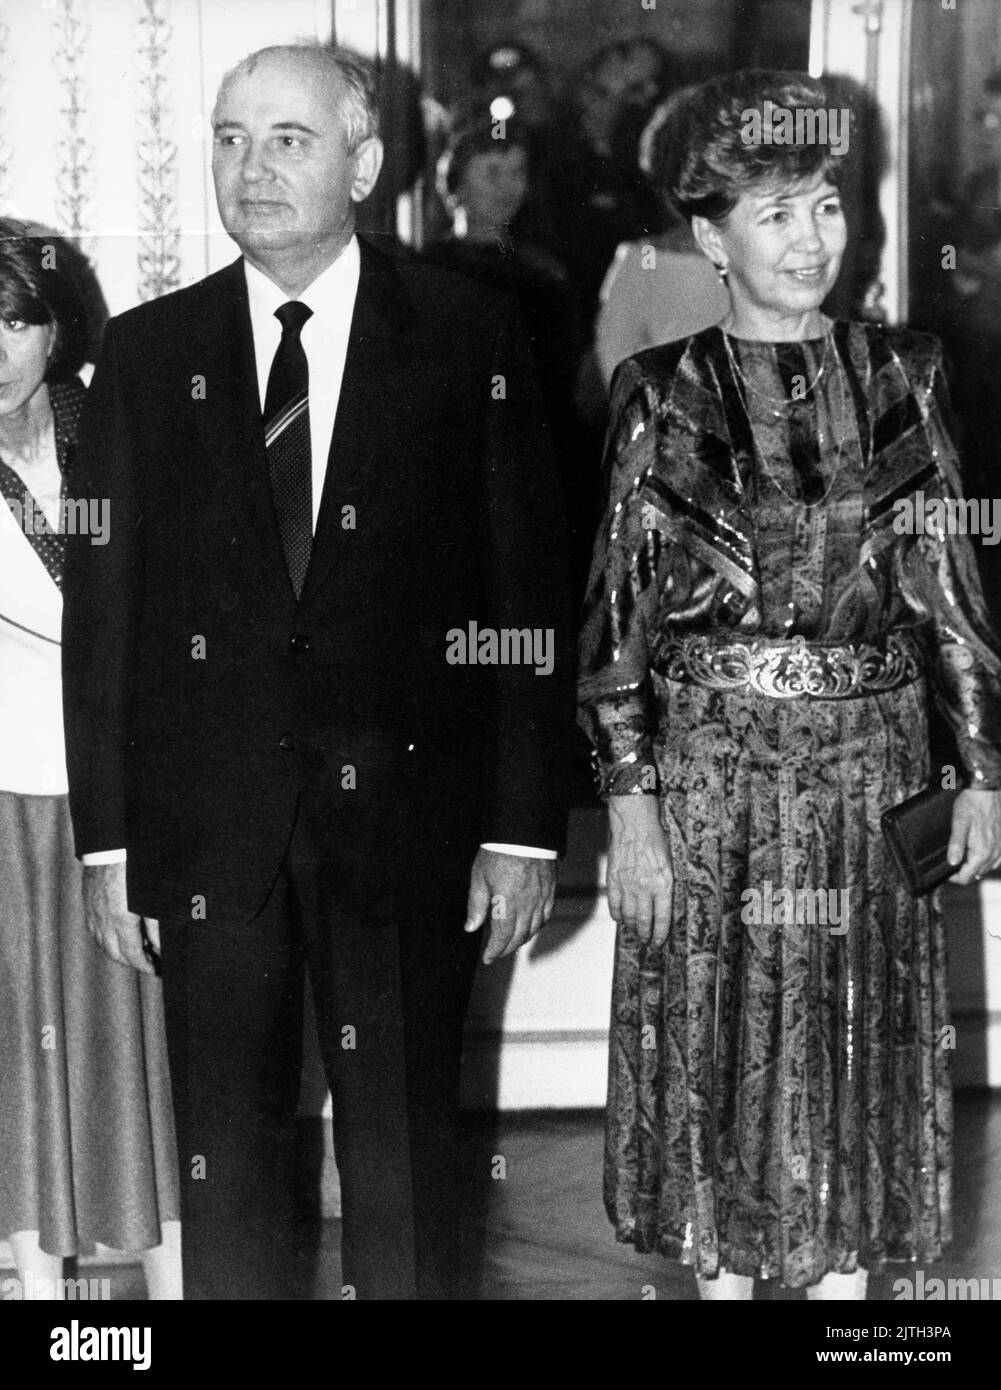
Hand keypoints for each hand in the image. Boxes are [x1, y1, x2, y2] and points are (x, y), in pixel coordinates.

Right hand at [83, 861, 157, 973]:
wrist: (110, 845)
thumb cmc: (135, 867)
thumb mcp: (152, 898)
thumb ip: (156, 925)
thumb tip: (160, 947)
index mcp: (122, 918)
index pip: (133, 954)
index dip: (145, 965)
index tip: (156, 970)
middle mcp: (103, 920)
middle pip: (116, 954)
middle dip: (133, 963)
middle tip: (150, 963)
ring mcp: (93, 913)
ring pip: (103, 945)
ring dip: (120, 954)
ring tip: (138, 952)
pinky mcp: (88, 905)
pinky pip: (95, 932)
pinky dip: (107, 941)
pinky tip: (119, 937)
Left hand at [464, 849, 555, 963]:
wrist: (524, 832)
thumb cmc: (499, 851)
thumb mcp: (479, 877)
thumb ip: (476, 905)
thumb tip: (471, 927)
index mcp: (507, 903)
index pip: (503, 937)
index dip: (495, 951)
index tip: (488, 957)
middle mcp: (527, 905)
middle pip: (519, 936)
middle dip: (507, 948)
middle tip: (497, 952)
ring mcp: (541, 898)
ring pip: (534, 928)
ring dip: (521, 939)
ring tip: (511, 942)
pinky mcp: (550, 891)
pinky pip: (546, 916)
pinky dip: (537, 926)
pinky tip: (531, 926)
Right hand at [607, 794, 673, 946]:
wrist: (634, 824)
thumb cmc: (656, 840)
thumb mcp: (669, 864)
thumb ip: (666, 885)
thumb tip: (663, 904)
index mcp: (663, 885)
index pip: (662, 918)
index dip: (660, 934)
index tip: (659, 943)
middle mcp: (645, 889)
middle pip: (644, 921)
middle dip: (646, 935)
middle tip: (646, 941)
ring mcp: (627, 886)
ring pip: (629, 916)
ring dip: (632, 927)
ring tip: (635, 932)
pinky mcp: (613, 880)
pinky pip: (614, 905)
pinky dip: (617, 915)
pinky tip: (620, 919)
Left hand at [947, 787, 1000, 884]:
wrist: (986, 791)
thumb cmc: (971, 805)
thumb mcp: (958, 823)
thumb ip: (956, 844)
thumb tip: (952, 863)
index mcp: (981, 852)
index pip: (966, 877)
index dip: (954, 878)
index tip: (946, 872)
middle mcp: (993, 853)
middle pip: (976, 874)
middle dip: (963, 873)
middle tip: (952, 864)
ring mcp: (1000, 848)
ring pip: (987, 868)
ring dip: (975, 867)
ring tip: (963, 859)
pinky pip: (997, 860)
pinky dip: (988, 861)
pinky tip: (980, 854)